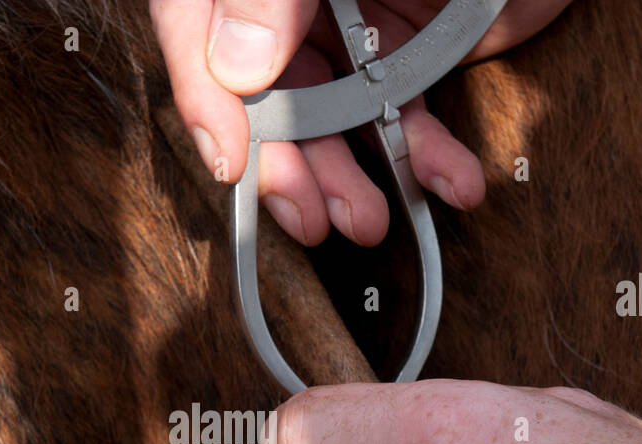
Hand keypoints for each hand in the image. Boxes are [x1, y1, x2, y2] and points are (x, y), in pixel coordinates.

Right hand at [149, 0, 572, 244]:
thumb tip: (234, 68)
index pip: (192, 27)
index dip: (202, 98)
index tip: (227, 159)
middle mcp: (286, 4)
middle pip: (260, 95)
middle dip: (285, 165)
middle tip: (307, 216)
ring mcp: (348, 29)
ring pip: (328, 121)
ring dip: (348, 180)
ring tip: (367, 223)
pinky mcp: (408, 53)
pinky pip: (406, 117)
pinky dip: (429, 157)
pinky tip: (450, 182)